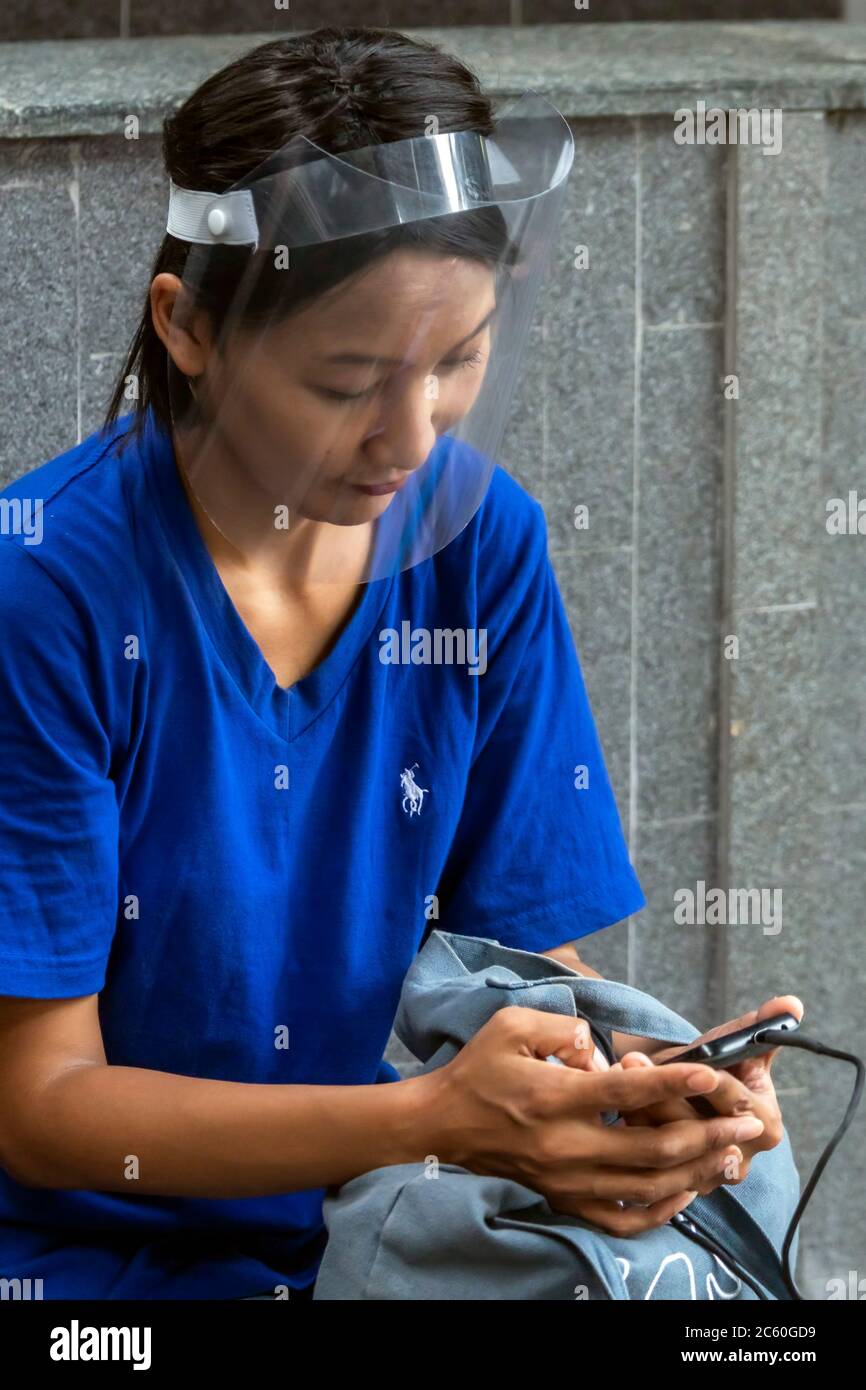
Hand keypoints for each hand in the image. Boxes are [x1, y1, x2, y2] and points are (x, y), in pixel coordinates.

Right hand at [426, 1005, 762, 1235]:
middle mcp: (565, 1145)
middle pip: (651, 1148)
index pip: (624, 1092)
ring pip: (647, 1186)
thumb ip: (565, 1026)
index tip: (709, 1074)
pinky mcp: (564, 1201)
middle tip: (747, 1122)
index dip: (670, 1083)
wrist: (442, 1125)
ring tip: (731, 1154)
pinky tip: (686, 1190)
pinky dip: (661, 1210)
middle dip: (707, 1134)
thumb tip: (603, 1047)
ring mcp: (567, 1180)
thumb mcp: (513, 1025)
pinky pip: (622, 1218)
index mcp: (553, 1097)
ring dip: (697, 1170)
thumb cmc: (479, 1069)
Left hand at [619, 994, 803, 1186]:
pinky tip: (616, 1108)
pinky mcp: (684, 1187)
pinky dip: (635, 1133)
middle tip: (626, 1063)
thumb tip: (791, 1003)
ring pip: (671, 1146)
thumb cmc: (715, 1070)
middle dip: (658, 1092)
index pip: (728, 1098)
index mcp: (764, 1123)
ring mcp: (713, 1176)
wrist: (698, 1106)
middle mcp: (742, 1155)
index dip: (691, 1076)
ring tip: (616, 1080)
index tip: (652, 1055)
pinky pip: (655, 1164)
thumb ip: (757, 1026)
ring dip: (639, 1110)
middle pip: (695, 1126)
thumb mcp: (733, 1046)